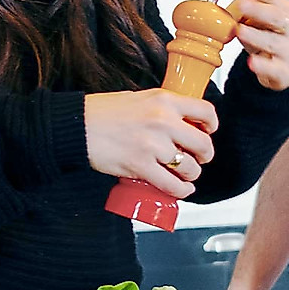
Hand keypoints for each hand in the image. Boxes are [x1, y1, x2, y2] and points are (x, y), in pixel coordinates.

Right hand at [83, 90, 217, 197]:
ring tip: (184, 174)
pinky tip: (181, 188)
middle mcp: (163, 120)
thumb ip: (163, 109)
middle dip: (205, 155)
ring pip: (190, 168)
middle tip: (199, 158)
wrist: (77, 125)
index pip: (206, 111)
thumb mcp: (141, 98)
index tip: (208, 132)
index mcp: (164, 99)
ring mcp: (152, 145)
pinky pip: (172, 185)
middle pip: (204, 144)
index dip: (212, 125)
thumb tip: (183, 123)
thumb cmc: (104, 112)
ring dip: (191, 175)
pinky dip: (181, 190)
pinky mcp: (140, 166)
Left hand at [228, 0, 288, 90]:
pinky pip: (274, 68)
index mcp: (285, 12)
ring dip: (256, 35)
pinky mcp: (285, 71)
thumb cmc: (271, 40)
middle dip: (258, 9)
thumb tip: (227, 6)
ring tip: (240, 31)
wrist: (286, 69)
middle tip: (240, 5)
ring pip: (274, 42)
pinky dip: (262, 65)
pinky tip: (252, 62)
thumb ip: (247, 12)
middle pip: (277, 16)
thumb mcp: (261, 23)